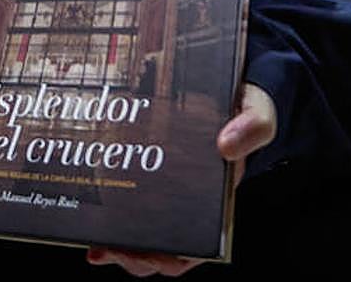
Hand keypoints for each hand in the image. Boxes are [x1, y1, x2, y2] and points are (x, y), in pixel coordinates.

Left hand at [85, 84, 276, 274]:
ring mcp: (168, 192)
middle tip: (113, 251)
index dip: (178, 256)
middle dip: (138, 258)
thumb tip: (227, 145)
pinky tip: (91, 218)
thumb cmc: (246, 109)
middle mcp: (192, 202)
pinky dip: (110, 217)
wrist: (233, 92)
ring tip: (99, 246)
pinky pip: (128, 205)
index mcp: (219, 196)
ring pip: (142, 235)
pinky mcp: (151, 176)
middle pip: (165, 248)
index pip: (201, 242)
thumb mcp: (258, 114)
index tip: (158, 256)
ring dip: (119, 247)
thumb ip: (253, 127)